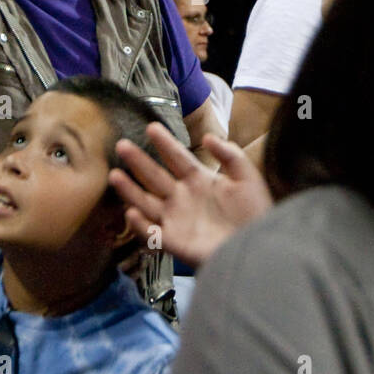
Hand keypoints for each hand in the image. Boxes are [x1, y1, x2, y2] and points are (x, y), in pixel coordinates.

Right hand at [109, 122, 270, 267]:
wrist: (259, 247)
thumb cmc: (255, 214)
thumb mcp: (247, 178)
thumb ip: (230, 155)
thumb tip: (208, 137)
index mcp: (199, 180)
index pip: (177, 157)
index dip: (165, 143)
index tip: (151, 126)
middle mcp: (182, 197)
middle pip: (154, 177)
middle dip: (138, 162)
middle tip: (121, 144)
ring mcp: (176, 219)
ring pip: (146, 202)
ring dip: (130, 190)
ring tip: (114, 174)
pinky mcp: (174, 242)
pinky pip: (152, 233)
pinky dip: (140, 225)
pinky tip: (131, 212)